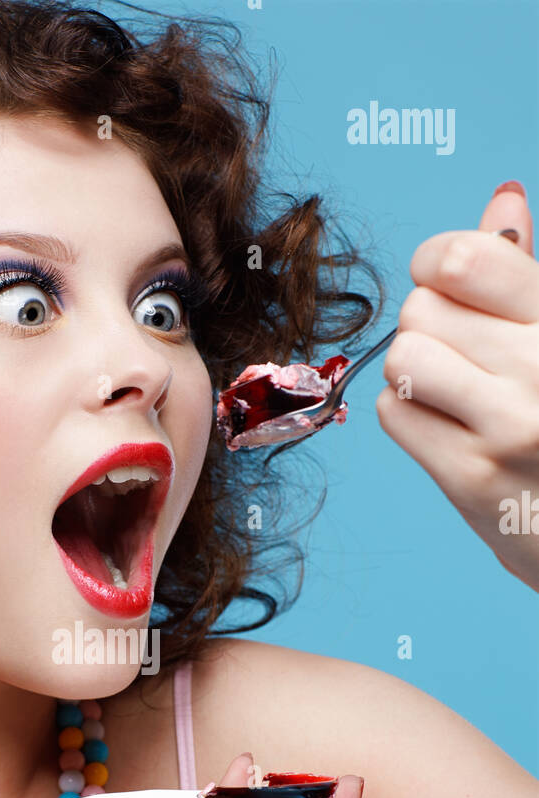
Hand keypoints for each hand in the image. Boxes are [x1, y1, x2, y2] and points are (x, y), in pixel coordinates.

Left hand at [377, 181, 538, 590]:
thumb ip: (524, 272)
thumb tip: (501, 197)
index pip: (465, 259)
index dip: (435, 260)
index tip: (444, 277)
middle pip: (422, 309)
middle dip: (429, 324)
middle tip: (464, 355)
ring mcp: (508, 427)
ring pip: (403, 357)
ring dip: (414, 368)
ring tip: (454, 388)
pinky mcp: (471, 478)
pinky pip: (394, 412)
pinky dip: (409, 413)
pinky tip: (448, 425)